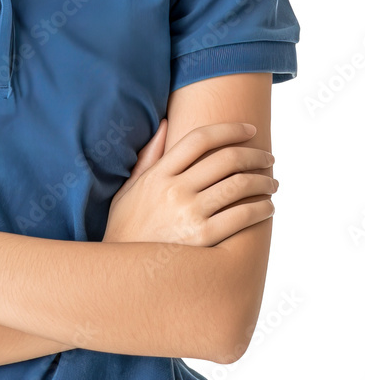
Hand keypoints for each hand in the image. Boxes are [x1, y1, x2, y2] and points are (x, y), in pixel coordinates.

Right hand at [103, 121, 276, 246]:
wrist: (124, 272)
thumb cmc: (127, 227)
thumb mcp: (130, 187)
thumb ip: (149, 155)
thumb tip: (166, 123)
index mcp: (159, 173)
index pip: (200, 139)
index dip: (229, 129)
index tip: (249, 129)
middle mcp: (175, 189)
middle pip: (226, 159)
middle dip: (254, 155)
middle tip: (268, 158)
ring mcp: (189, 214)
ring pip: (239, 186)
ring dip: (263, 181)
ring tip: (272, 183)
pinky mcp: (203, 239)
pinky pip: (242, 216)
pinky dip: (261, 209)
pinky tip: (268, 208)